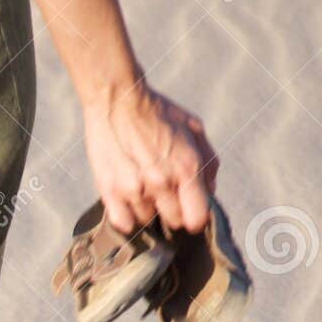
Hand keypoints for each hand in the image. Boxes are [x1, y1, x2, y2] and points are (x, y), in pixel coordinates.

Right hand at [82, 82, 217, 234]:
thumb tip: (211, 190)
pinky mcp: (110, 192)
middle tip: (165, 193)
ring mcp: (135, 190)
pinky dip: (127, 216)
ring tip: (143, 185)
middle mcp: (162, 183)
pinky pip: (124, 223)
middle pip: (174, 222)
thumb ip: (208, 160)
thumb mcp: (193, 127)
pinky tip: (128, 197)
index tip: (190, 209)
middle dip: (173, 211)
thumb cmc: (157, 112)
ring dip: (148, 209)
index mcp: (187, 168)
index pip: (197, 219)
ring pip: (147, 221)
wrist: (117, 99)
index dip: (196, 217)